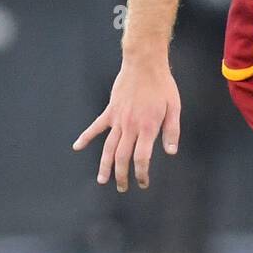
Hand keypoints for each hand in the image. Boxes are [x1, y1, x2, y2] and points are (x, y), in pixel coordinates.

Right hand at [72, 58, 180, 191]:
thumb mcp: (174, 108)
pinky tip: (77, 147)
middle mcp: (131, 126)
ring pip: (108, 147)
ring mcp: (118, 119)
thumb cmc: (162, 85)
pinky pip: (96, 127)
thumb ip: (172, 131)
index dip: (141, 173)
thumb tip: (170, 152)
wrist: (144, 64)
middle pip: (122, 157)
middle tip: (122, 188)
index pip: (142, 157)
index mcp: (148, 127)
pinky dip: (86, 137)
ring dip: (105, 165)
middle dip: (122, 175)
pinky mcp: (110, 111)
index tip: (142, 182)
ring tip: (102, 180)